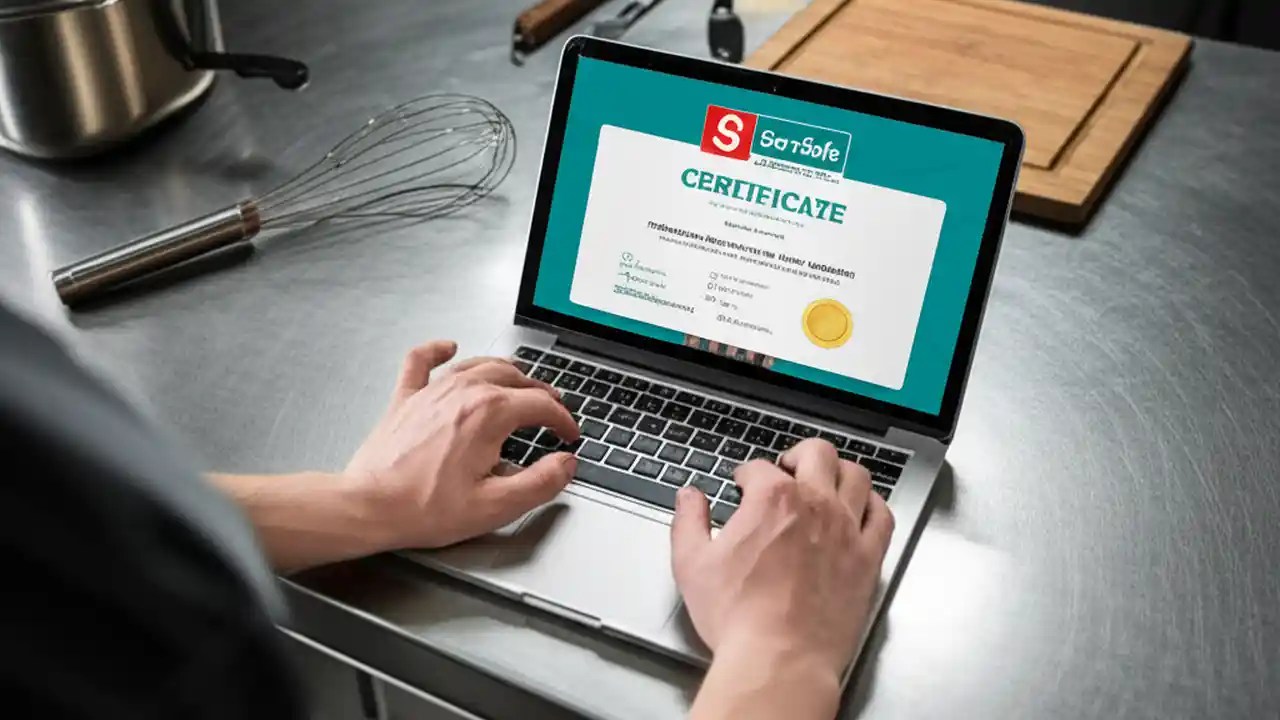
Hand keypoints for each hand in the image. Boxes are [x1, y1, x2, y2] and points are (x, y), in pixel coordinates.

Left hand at [345, 340, 579, 550]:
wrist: (368, 507)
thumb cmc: (424, 507)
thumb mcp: (496, 506)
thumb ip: (540, 483)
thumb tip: (565, 465)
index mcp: (489, 414)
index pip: (542, 405)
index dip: (564, 420)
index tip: (569, 435)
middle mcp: (463, 392)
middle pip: (515, 378)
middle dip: (541, 394)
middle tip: (552, 411)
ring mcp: (432, 391)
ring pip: (479, 364)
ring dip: (506, 371)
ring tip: (521, 382)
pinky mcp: (406, 398)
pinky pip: (422, 360)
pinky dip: (437, 350)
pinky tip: (447, 346)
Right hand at [672, 438, 893, 679]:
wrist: (779, 659)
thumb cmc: (737, 616)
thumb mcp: (692, 563)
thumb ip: (689, 521)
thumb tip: (689, 496)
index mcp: (771, 499)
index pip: (758, 468)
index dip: (745, 474)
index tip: (742, 484)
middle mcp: (815, 504)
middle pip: (817, 454)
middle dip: (797, 455)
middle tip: (786, 469)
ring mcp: (846, 530)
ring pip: (856, 475)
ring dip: (838, 471)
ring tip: (826, 481)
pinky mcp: (867, 559)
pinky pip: (882, 516)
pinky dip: (873, 505)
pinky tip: (862, 510)